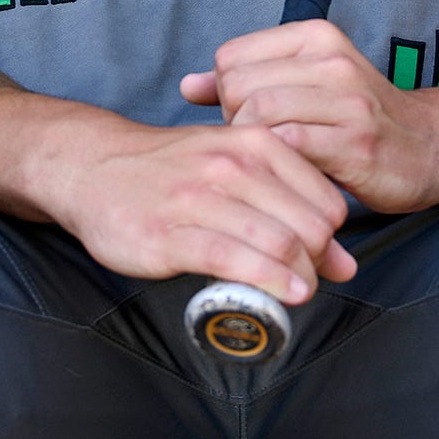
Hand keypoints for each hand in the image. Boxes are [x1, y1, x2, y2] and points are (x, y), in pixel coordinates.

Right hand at [36, 117, 356, 305]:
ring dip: (300, 276)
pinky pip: (233, 260)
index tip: (325, 256)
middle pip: (307, 224)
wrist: (94, 168)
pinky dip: (268, 281)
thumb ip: (287, 204)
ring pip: (276, 241)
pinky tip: (283, 296)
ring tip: (301, 292)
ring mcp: (199, 199)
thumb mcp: (233, 166)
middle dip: (320, 260)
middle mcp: (230, 166)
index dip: (333, 236)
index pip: (323, 199)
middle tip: (311, 278)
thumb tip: (344, 263)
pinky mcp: (170, 235)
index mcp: (254, 143)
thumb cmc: (170, 170)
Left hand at [182, 20, 438, 213]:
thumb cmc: (357, 120)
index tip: (250, 118)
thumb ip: (246, 81)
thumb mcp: (305, 86)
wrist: (429, 148)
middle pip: (237, 86)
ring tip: (274, 162)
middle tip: (259, 147)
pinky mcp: (355, 142)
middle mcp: (331, 60)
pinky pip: (287, 146)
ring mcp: (346, 100)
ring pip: (257, 114)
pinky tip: (289, 175)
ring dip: (253, 147)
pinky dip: (277, 165)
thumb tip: (187, 86)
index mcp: (315, 38)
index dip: (227, 94)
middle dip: (235, 122)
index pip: (231, 57)